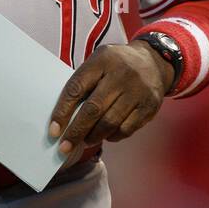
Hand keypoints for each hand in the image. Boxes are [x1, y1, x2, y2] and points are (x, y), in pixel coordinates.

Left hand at [48, 41, 174, 165]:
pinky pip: (126, 129)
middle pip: (93, 109)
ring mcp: (138, 91)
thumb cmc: (116, 66)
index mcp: (102, 60)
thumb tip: (62, 118)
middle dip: (76, 131)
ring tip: (84, 141)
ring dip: (93, 136)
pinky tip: (106, 135)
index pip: (76, 88)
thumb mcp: (98, 63)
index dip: (62, 112)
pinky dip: (111, 136)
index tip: (53, 130)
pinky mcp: (149, 107)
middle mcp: (121, 74)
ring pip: (110, 123)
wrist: (154, 63)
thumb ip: (83, 84)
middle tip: (65, 147)